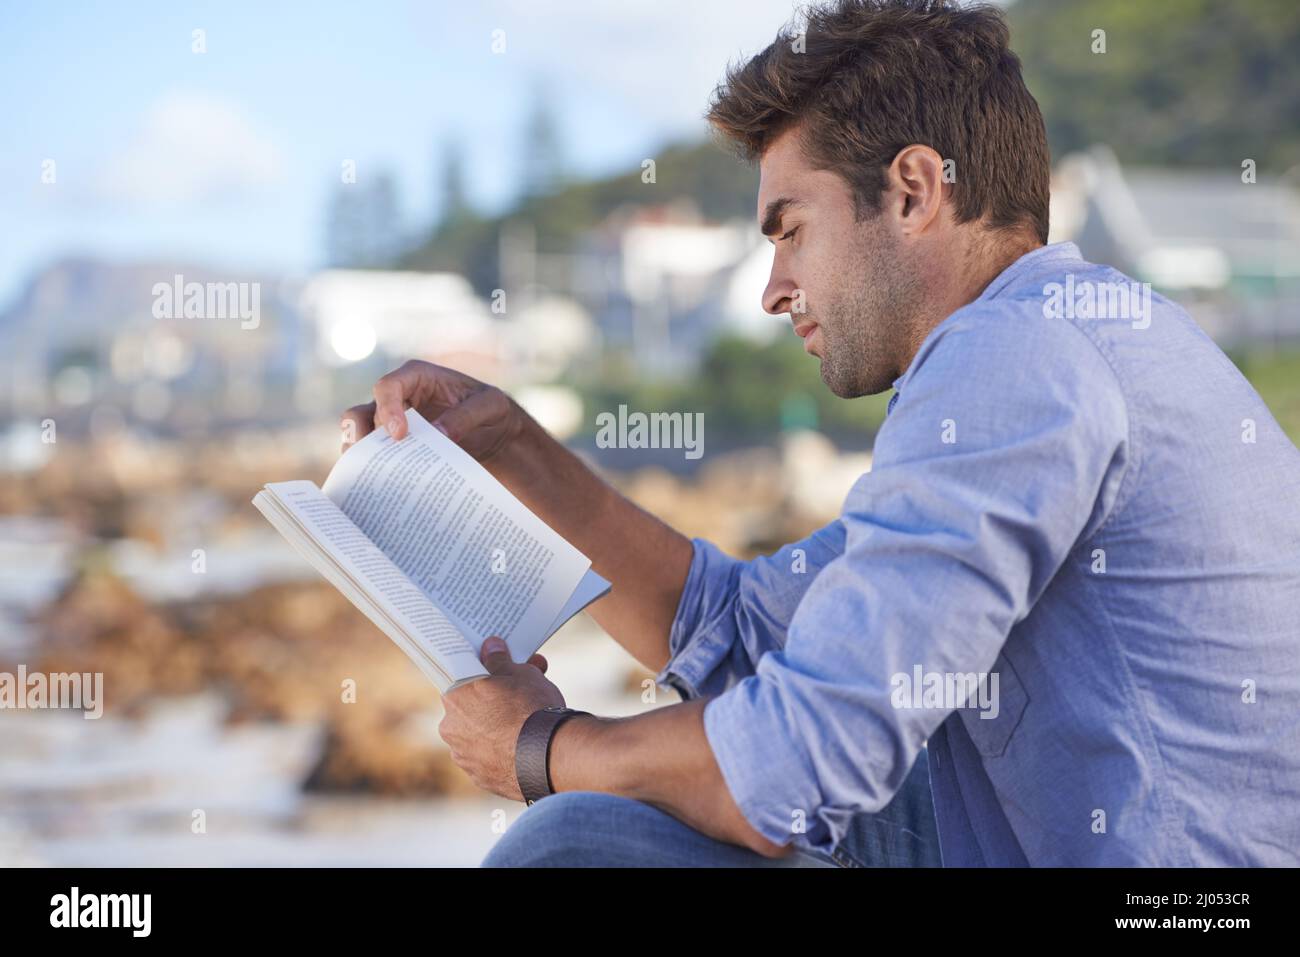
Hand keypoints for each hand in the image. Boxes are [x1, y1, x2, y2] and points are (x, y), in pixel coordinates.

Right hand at [340, 359, 524, 461]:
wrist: (493, 433)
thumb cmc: (490, 410)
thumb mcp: (488, 407)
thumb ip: (465, 416)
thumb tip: (439, 434)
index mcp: (416, 376)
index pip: (388, 387)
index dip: (387, 409)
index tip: (399, 435)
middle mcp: (396, 397)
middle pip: (363, 413)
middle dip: (366, 435)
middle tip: (378, 459)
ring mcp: (391, 421)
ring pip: (358, 434)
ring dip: (359, 454)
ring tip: (367, 476)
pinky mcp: (393, 444)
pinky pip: (371, 454)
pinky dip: (370, 468)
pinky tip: (377, 485)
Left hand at [439, 637, 563, 800]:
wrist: (548, 756)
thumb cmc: (531, 708)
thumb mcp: (520, 673)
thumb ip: (499, 659)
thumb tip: (490, 646)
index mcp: (454, 696)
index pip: (461, 677)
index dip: (482, 672)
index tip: (497, 669)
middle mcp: (451, 728)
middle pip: (470, 706)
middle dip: (491, 699)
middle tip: (519, 692)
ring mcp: (464, 756)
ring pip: (478, 734)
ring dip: (495, 726)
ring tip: (526, 721)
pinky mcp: (480, 778)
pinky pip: (488, 758)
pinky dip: (502, 751)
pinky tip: (524, 745)